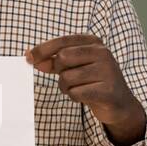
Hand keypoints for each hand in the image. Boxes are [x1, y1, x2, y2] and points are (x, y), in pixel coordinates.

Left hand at [25, 34, 144, 145]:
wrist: (119, 103)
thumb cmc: (93, 81)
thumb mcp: (74, 67)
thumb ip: (53, 61)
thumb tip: (30, 57)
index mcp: (94, 42)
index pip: (62, 42)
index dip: (42, 50)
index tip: (28, 58)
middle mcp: (102, 53)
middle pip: (62, 58)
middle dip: (59, 72)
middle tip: (70, 78)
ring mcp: (107, 71)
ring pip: (67, 78)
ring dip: (66, 87)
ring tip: (79, 88)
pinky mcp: (107, 90)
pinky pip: (75, 93)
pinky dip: (74, 97)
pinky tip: (85, 96)